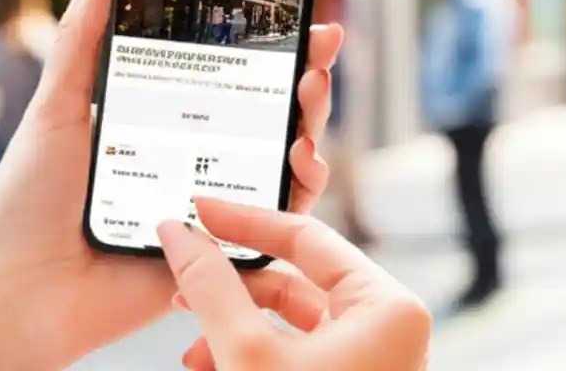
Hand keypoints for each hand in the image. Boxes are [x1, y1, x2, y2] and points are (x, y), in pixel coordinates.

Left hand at [0, 0, 343, 365]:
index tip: (293, 3)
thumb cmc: (28, 204)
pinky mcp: (223, 246)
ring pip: (284, 153)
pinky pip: (279, 216)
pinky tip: (300, 153)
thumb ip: (81, 36)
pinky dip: (303, 183)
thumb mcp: (56, 107)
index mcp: (158, 118)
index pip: (224, 70)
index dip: (264, 38)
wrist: (22, 290)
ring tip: (310, 86)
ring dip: (311, 116)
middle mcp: (193, 154)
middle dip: (305, 68)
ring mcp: (212, 200)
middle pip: (267, 106)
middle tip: (320, 40)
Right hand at [160, 199, 430, 370]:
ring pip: (289, 319)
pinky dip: (247, 353)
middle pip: (296, 279)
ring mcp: (368, 360)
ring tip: (188, 341)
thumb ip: (210, 285)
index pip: (308, 237)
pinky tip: (205, 365)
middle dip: (231, 285)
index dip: (245, 220)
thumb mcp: (246, 354)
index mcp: (387, 307)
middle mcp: (387, 328)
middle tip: (182, 274)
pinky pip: (293, 352)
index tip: (197, 209)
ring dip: (231, 324)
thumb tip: (178, 231)